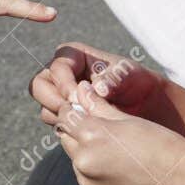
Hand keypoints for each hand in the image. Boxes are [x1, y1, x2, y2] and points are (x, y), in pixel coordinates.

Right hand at [31, 42, 164, 125]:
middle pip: (39, 85)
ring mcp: (60, 95)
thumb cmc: (136, 82)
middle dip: (52, 100)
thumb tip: (99, 87)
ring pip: (45, 105)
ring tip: (82, 121)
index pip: (57, 66)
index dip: (64, 83)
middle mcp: (62, 74)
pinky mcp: (64, 114)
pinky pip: (54, 121)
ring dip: (59, 115)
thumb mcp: (129, 75)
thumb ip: (114, 77)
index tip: (77, 98)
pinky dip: (65, 126)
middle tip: (71, 112)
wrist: (144, 105)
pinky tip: (84, 129)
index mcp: (74, 55)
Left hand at [52, 81, 184, 184]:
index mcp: (92, 136)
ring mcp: (87, 182)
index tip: (86, 105)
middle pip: (67, 136)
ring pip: (75, 157)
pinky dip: (94, 169)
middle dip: (79, 129)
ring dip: (86, 150)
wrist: (183, 184)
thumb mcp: (128, 118)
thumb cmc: (161, 144)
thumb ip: (98, 105)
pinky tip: (118, 166)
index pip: (66, 115)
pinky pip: (85, 176)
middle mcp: (84, 161)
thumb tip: (80, 89)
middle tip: (103, 127)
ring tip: (115, 148)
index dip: (74, 107)